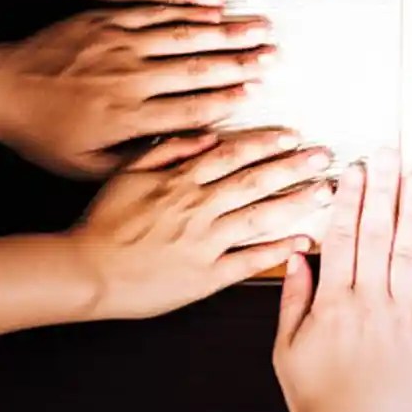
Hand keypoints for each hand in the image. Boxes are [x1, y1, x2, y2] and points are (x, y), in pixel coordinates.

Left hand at [0, 5, 273, 176]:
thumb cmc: (43, 134)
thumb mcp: (87, 165)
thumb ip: (141, 162)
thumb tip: (188, 153)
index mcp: (126, 115)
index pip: (190, 107)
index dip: (229, 99)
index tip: (259, 92)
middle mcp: (128, 76)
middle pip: (196, 67)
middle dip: (241, 60)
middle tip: (274, 55)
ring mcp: (117, 41)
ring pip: (183, 34)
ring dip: (225, 31)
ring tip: (259, 26)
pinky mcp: (106, 18)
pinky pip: (154, 9)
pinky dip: (186, 6)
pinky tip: (215, 2)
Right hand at [71, 128, 334, 318]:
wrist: (85, 271)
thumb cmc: (103, 223)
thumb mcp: (128, 173)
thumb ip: (167, 149)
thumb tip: (205, 135)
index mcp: (180, 181)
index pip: (232, 155)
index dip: (266, 144)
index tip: (293, 136)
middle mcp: (198, 208)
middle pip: (255, 181)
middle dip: (293, 167)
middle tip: (325, 156)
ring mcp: (205, 243)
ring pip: (259, 216)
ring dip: (295, 202)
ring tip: (324, 191)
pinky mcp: (205, 276)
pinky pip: (248, 261)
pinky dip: (277, 251)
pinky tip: (303, 242)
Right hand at [274, 152, 411, 411]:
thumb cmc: (322, 399)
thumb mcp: (287, 350)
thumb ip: (292, 300)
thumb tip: (296, 256)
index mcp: (333, 303)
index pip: (343, 237)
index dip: (350, 199)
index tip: (355, 169)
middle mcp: (370, 303)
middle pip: (377, 233)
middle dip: (382, 188)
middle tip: (389, 152)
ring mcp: (403, 315)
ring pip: (409, 250)